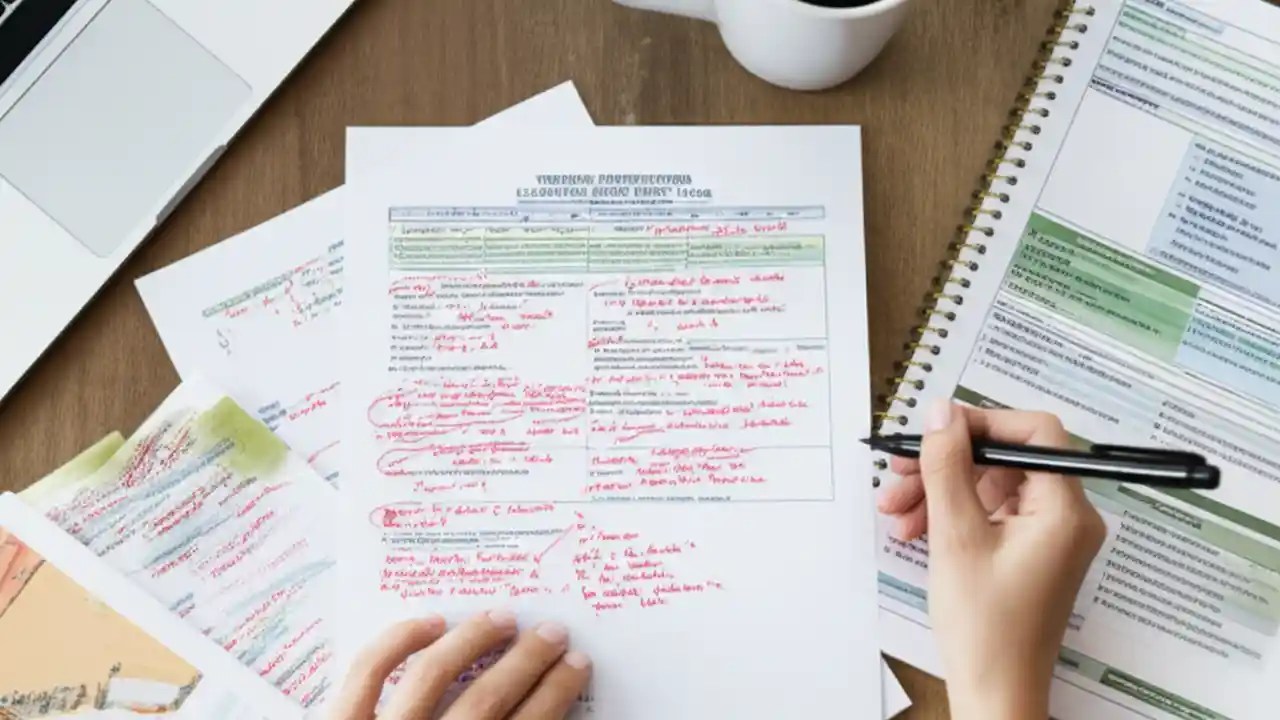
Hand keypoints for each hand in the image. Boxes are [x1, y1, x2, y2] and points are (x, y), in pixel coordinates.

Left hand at [328, 610, 591, 719]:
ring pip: (434, 673)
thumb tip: (536, 719)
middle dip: (529, 660)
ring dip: (476, 639)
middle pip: (489, 698)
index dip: (557, 692)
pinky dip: (400, 639)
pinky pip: (369, 671)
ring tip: (503, 618)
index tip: (578, 664)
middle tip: (554, 633)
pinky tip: (431, 622)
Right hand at [877, 401, 1105, 719]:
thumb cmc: (985, 627)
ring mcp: (1047, 535)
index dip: (982, 423)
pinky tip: (913, 528)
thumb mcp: (955, 537)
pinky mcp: (1027, 550)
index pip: (1035, 433)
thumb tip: (941, 413)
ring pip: (989, 485)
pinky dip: (950, 513)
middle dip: (946, 463)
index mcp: (1065, 510)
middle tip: (899, 471)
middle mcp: (1066, 517)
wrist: (994, 691)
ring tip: (895, 509)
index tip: (936, 431)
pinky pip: (988, 512)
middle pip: (1005, 459)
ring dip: (938, 489)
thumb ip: (947, 467)